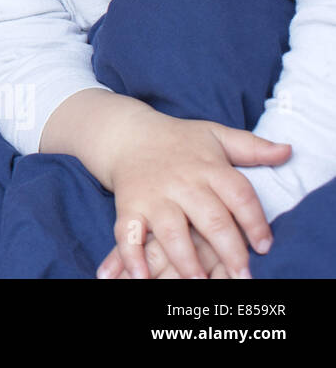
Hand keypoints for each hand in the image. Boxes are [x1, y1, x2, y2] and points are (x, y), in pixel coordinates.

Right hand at [99, 108, 287, 278]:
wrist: (127, 134)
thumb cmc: (178, 141)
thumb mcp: (216, 135)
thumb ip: (252, 147)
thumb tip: (288, 151)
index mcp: (208, 168)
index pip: (239, 195)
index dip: (255, 222)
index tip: (265, 246)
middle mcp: (182, 183)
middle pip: (210, 218)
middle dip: (228, 250)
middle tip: (242, 277)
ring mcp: (153, 196)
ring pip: (171, 231)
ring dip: (186, 259)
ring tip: (200, 281)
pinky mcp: (128, 206)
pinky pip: (127, 233)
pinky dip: (131, 256)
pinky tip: (141, 277)